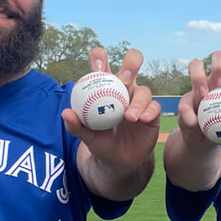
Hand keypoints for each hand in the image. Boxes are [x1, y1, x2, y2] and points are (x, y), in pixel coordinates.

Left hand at [62, 46, 161, 170]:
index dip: (100, 58)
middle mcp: (125, 89)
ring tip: (129, 117)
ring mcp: (140, 100)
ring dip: (137, 101)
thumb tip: (66, 113)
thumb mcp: (87, 136)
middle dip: (131, 63)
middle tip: (123, 79)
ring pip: (144, 90)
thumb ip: (76, 126)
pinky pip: (154, 107)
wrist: (118, 162)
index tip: (98, 68)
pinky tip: (142, 119)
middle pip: (132, 65)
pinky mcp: (152, 113)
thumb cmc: (101, 143)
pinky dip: (148, 111)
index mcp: (105, 88)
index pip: (102, 63)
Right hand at [179, 50, 220, 154]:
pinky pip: (184, 99)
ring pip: (195, 65)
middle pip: (219, 56)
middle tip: (220, 84)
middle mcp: (217, 80)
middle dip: (220, 63)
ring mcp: (199, 86)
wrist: (205, 140)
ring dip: (198, 76)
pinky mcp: (185, 98)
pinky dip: (188, 111)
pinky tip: (194, 122)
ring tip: (202, 95)